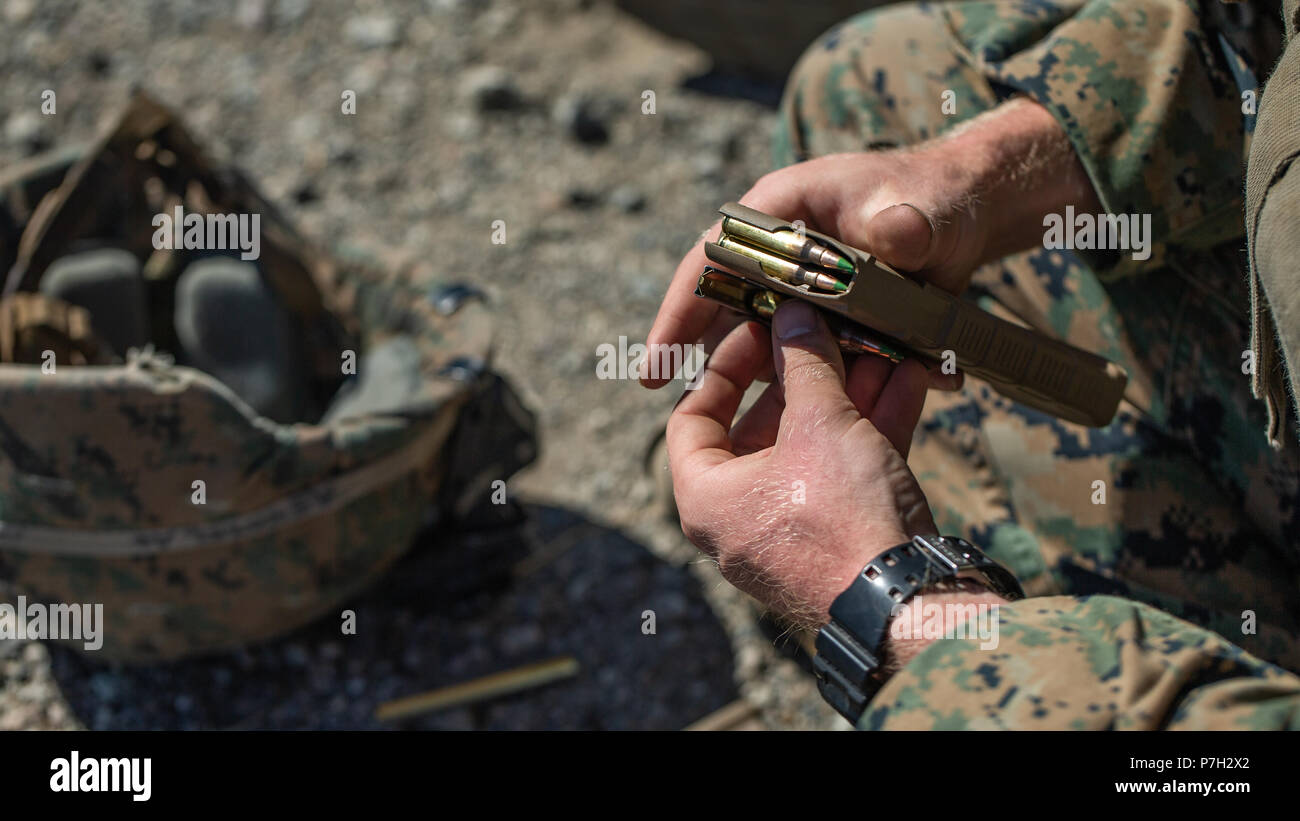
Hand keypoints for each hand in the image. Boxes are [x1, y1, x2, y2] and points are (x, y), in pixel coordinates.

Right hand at [642, 97, 1101, 388]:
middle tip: (695, 420)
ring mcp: (799, 288)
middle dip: (718, 367)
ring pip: (770, 345)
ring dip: (782, 386)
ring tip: (800, 428)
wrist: (967, 216)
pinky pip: (811, 361)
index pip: (711, 260)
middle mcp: (776, 252)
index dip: (680, 315)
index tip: (656, 367)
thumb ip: (909, 222)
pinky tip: (853, 416)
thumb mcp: (922, 207)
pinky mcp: (826, 318)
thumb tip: (898, 231)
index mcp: (777, 210)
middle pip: (727, 311)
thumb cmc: (936, 195)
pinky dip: (825, 388)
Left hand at [667, 300, 937, 628]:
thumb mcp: (820, 423)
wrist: (910, 604)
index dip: (724, 367)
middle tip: (828, 330)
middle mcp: (741, 519)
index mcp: (707, 498)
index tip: (759, 331)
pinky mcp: (843, 539)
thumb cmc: (841, 517)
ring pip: (817, 446)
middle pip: (764, 427)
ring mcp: (794, 532)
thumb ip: (806, 363)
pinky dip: (875, 427)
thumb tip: (795, 312)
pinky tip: (910, 379)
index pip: (692, 418)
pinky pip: (850, 472)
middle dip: (806, 374)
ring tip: (880, 345)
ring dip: (850, 393)